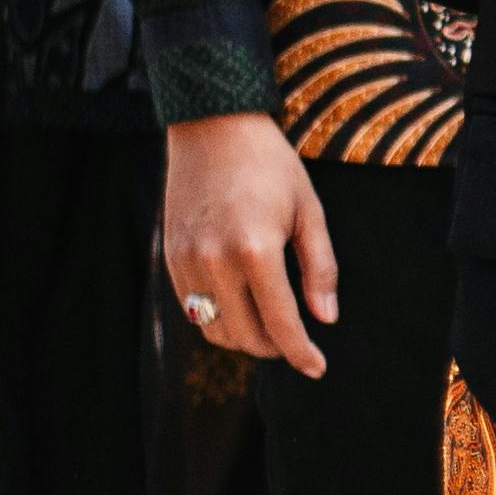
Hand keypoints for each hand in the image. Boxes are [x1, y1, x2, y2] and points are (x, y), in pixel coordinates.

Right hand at [159, 111, 339, 375]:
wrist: (212, 126)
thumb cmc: (270, 165)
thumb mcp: (309, 211)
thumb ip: (319, 269)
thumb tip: (325, 319)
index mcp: (255, 250)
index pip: (280, 323)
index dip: (301, 353)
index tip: (317, 368)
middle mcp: (214, 261)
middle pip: (245, 336)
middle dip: (275, 348)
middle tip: (297, 342)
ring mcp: (186, 261)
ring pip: (215, 329)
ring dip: (245, 338)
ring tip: (271, 323)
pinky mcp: (170, 256)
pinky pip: (194, 308)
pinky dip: (219, 317)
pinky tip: (242, 303)